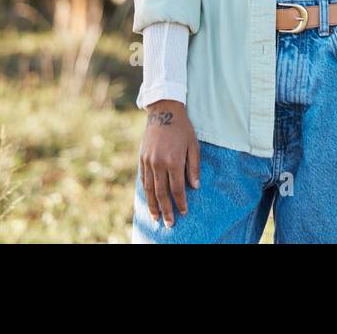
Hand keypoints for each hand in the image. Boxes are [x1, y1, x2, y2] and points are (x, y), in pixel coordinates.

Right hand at [139, 100, 200, 225]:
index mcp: (174, 161)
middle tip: (169, 224)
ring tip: (156, 218)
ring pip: (150, 190)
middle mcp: (159, 163)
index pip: (177, 188)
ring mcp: (148, 162)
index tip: (184, 212)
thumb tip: (194, 187)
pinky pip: (143, 180)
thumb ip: (194, 167)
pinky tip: (149, 201)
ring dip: (153, 206)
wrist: (163, 112)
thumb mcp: (193, 146)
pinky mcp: (142, 159)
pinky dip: (146, 193)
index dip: (181, 202)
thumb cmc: (182, 129)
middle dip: (166, 210)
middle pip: (162, 193)